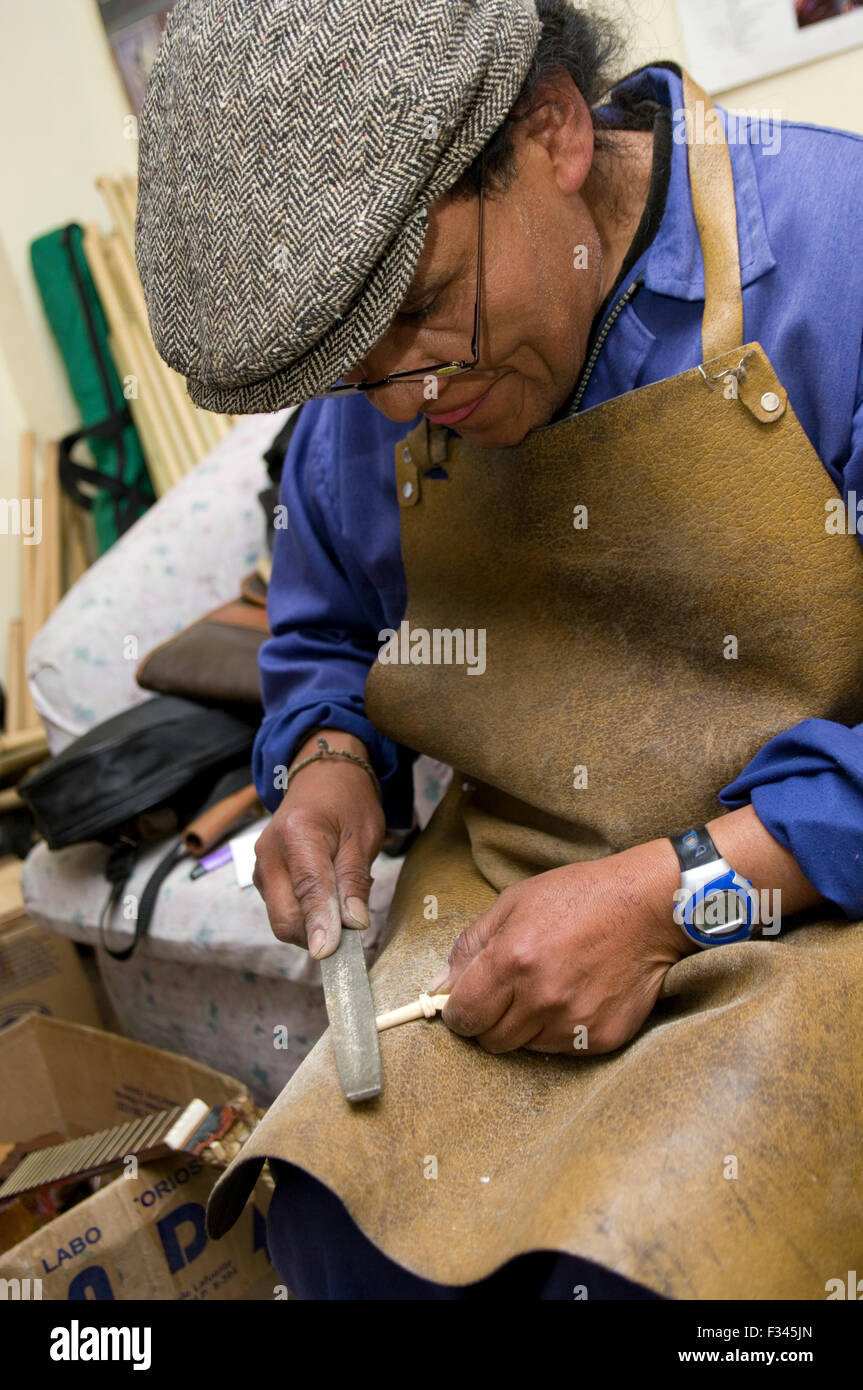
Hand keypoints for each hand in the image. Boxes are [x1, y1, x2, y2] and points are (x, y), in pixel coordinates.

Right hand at [252, 730, 384, 958]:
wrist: (321, 776)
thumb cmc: (348, 802)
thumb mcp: (364, 836)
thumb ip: (355, 881)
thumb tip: (352, 926)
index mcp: (296, 834)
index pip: (308, 890)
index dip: (321, 925)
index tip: (331, 954)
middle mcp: (268, 853)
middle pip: (286, 918)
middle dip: (319, 934)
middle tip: (355, 931)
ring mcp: (260, 867)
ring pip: (283, 919)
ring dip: (313, 926)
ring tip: (343, 904)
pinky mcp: (261, 877)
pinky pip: (283, 910)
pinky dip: (306, 916)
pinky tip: (327, 900)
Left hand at [430, 840, 691, 1054]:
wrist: (650, 907)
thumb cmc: (580, 897)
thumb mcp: (514, 903)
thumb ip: (470, 946)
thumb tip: (440, 986)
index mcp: (513, 960)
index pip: (464, 1016)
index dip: (459, 1012)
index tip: (467, 1003)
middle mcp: (541, 997)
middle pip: (491, 1040)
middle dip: (491, 1020)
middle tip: (510, 992)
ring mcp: (573, 1022)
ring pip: (525, 1047)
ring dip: (526, 1025)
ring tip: (549, 987)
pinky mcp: (601, 1037)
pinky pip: (562, 1048)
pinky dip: (559, 1030)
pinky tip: (575, 996)